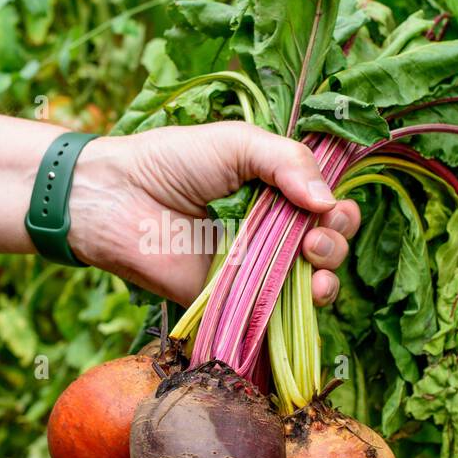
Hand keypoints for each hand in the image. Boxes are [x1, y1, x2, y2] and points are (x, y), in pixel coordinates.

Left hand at [67, 123, 359, 305]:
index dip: (339, 210)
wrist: (119, 198)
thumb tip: (328, 202)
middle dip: (336, 241)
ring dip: (328, 273)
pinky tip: (309, 290)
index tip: (329, 208)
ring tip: (312, 257)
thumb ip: (288, 161)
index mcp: (276, 192)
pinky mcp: (235, 302)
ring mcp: (255, 270)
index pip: (327, 208)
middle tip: (314, 237)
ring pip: (313, 282)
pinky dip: (302, 307)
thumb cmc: (172, 161)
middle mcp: (271, 233)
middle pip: (329, 245)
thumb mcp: (238, 143)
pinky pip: (278, 313)